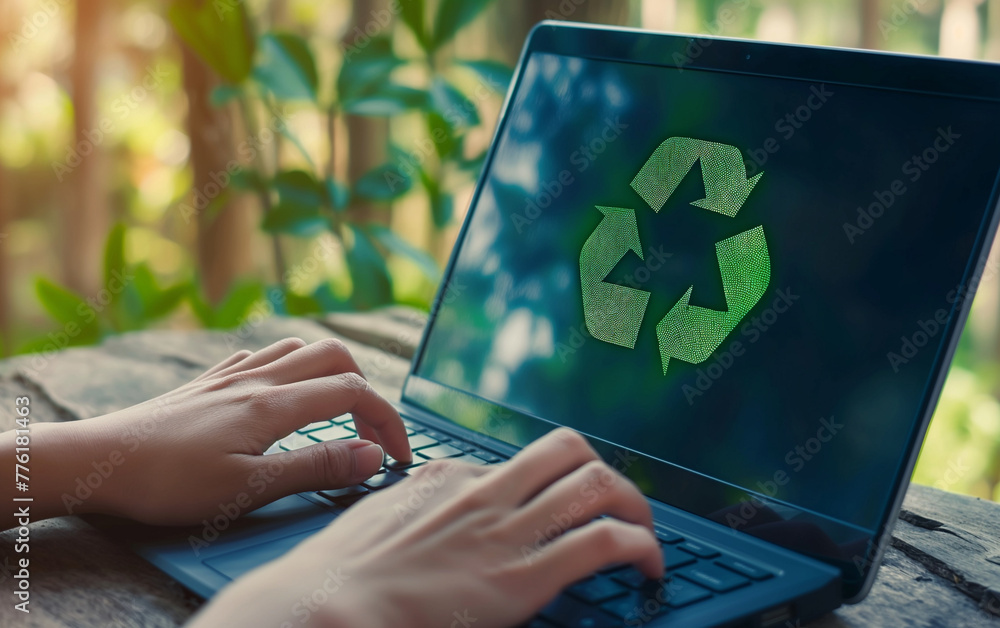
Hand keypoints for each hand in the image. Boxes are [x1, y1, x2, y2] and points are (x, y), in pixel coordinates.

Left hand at [15, 338, 410, 526]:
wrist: (97, 461)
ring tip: (335, 409)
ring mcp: (231, 375)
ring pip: (299, 347)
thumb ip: (316, 467)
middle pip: (335, 356)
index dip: (388, 421)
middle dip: (367, 387)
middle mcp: (258, 379)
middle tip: (370, 431)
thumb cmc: (169, 481)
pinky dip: (288, 366)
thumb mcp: (249, 488)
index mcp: (274, 404)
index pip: (355, 393)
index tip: (398, 457)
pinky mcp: (207, 381)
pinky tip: (278, 392)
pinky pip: (261, 354)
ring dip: (330, 371)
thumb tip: (373, 455)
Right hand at [190, 428, 662, 627]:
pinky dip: (640, 546)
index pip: (519, 464)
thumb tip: (437, 507)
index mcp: (448, 480)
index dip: (550, 486)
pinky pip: (601, 542)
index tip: (560, 508)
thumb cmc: (340, 575)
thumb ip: (417, 508)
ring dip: (635, 506)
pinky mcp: (522, 578)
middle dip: (605, 474)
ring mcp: (506, 532)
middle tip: (618, 505)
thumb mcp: (378, 521)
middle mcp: (485, 495)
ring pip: (595, 485)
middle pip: (568, 451)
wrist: (326, 606)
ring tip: (644, 533)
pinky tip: (647, 565)